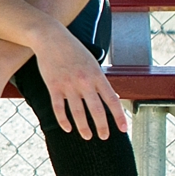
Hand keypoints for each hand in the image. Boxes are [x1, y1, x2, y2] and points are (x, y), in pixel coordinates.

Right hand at [32, 24, 127, 139]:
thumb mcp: (92, 63)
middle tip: (104, 137)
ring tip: (88, 136)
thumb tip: (114, 97)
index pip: (112, 100)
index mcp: (97, 76)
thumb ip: (101, 81)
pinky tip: (67, 128)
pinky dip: (63, 120)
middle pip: (96, 110)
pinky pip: (58, 108)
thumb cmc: (74, 50)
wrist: (51, 38)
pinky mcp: (54, 86)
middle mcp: (84, 82)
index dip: (119, 116)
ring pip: (78, 112)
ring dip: (84, 127)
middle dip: (102, 126)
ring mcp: (68, 85)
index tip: (123, 129)